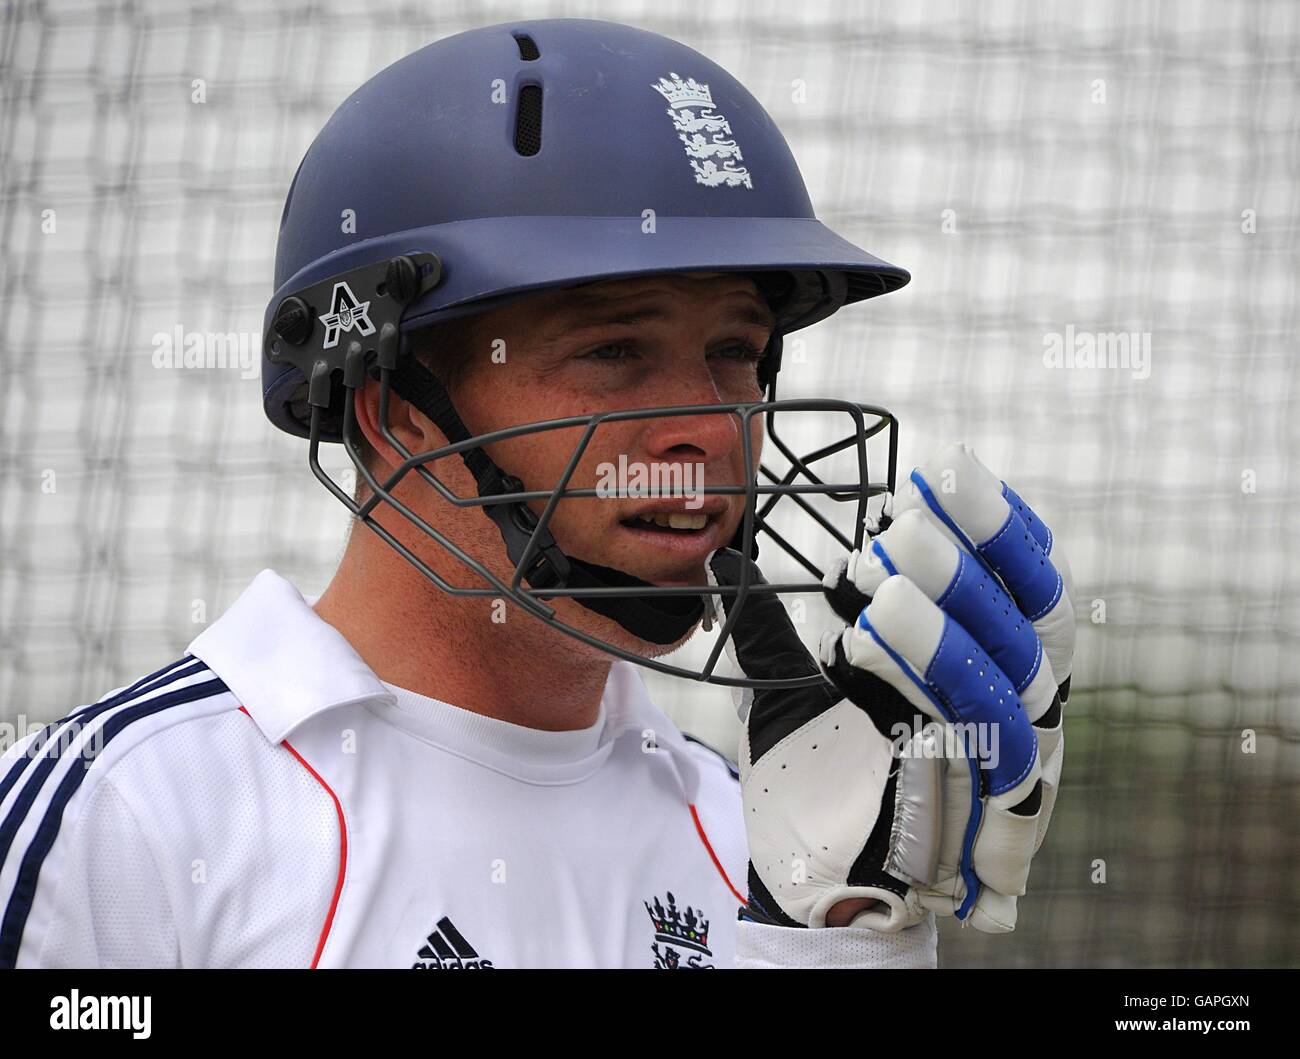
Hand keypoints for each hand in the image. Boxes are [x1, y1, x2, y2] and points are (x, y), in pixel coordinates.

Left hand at [709, 442, 1074, 932]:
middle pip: (1024, 618)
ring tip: (881, 581)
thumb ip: (773, 627)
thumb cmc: (820, 778)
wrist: (820, 884)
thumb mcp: (794, 693)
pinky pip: (976, 741)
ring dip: (945, 623)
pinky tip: (874, 647)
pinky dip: (931, 690)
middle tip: (914, 507)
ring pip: (1004, 676)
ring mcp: (1006, 755)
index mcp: (988, 661)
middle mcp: (1016, 703)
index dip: (993, 525)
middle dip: (974, 556)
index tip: (944, 473)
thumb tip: (728, 559)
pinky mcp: (983, 808)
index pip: (1020, 580)